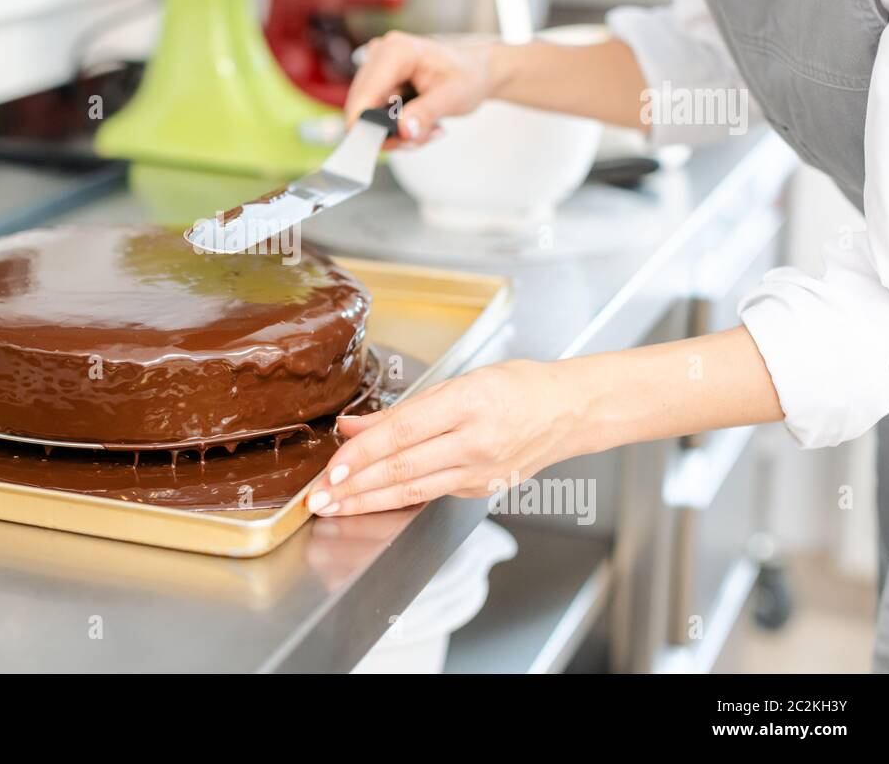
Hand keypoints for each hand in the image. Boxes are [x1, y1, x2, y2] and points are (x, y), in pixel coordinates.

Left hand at [306, 360, 586, 516]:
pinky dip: (396, 499)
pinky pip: (430, 495)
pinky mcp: (480, 489)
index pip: (402, 434)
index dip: (362, 454)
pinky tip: (369, 502)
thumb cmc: (517, 386)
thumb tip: (353, 427)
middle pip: (402, 469)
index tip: (331, 468)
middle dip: (353, 487)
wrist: (570, 411)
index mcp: (469, 404)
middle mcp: (475, 442)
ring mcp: (480, 471)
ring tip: (333, 508)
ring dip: (367, 501)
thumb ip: (403, 409)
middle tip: (317, 498)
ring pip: (413, 490)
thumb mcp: (460, 381)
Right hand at [345, 32, 494, 146]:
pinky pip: (373, 115)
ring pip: (366, 115)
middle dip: (388, 133)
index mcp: (397, 51)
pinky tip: (418, 125)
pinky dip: (395, 128)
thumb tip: (403, 131)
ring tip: (427, 130)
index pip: (366, 93)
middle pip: (362, 107)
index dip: (363, 124)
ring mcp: (376, 69)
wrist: (474, 72)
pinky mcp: (377, 83)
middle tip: (420, 138)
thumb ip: (426, 114)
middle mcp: (380, 55)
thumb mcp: (452, 97)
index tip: (375, 148)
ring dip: (394, 133)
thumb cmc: (467, 77)